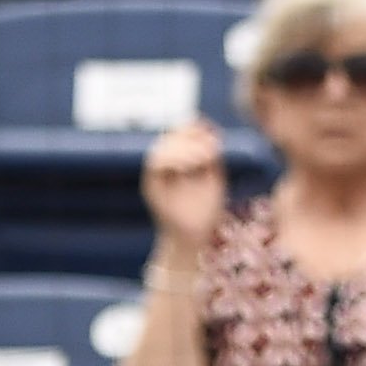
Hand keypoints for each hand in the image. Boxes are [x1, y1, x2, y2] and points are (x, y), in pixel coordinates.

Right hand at [141, 119, 226, 252]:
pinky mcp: (151, 185)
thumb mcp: (213, 179)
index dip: (193, 129)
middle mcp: (163, 165)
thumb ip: (211, 157)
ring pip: (161, 149)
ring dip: (184, 149)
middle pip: (168, 138)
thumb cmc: (205, 211)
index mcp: (176, 160)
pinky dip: (172, 160)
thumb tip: (211, 130)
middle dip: (191, 138)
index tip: (213, 132)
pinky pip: (156, 164)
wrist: (194, 237)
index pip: (178, 134)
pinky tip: (190, 166)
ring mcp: (156, 175)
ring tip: (205, 156)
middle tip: (213, 147)